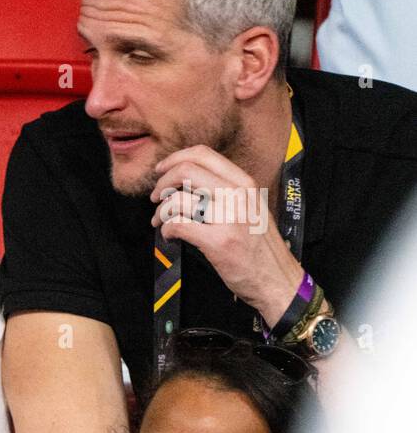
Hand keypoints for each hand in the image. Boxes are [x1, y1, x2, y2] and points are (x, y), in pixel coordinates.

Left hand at [150, 145, 302, 323]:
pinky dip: (166, 230)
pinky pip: (177, 225)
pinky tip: (170, 236)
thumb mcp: (250, 207)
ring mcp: (230, 217)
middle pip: (186, 171)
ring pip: (177, 200)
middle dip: (162, 183)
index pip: (203, 155)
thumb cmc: (259, 246)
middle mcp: (239, 195)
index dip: (174, 159)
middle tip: (155, 197)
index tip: (161, 171)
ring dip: (160, 212)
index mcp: (245, 183)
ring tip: (160, 223)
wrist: (277, 278)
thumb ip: (225, 191)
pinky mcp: (219, 241)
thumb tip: (186, 182)